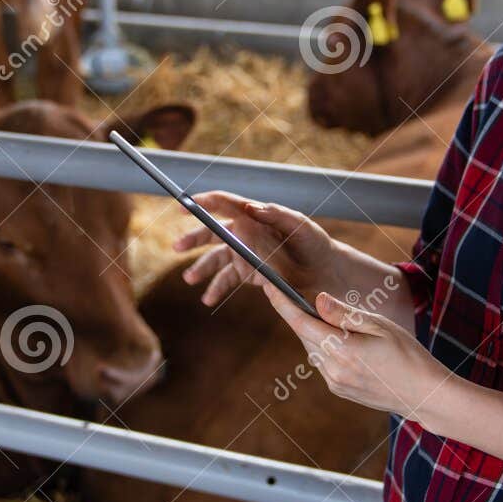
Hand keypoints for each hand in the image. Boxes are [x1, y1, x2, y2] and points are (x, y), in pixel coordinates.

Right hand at [175, 191, 343, 308]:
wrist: (325, 273)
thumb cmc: (314, 243)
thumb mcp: (300, 225)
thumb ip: (276, 214)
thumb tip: (250, 206)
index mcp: (254, 216)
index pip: (225, 204)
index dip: (204, 203)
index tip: (186, 205)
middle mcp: (245, 234)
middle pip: (212, 232)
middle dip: (193, 238)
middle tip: (177, 246)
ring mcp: (244, 255)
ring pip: (215, 259)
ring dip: (200, 268)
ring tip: (189, 278)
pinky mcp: (248, 275)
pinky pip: (226, 280)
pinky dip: (215, 289)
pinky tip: (208, 298)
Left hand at [255, 278, 452, 418]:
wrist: (423, 394)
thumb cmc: (407, 355)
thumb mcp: (380, 325)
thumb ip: (344, 314)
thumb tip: (318, 300)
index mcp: (342, 349)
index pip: (301, 322)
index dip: (282, 303)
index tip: (269, 287)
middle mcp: (333, 369)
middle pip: (305, 335)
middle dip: (305, 316)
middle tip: (314, 300)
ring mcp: (335, 382)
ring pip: (313, 350)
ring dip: (318, 334)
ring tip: (342, 325)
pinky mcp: (339, 390)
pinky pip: (323, 364)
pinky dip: (327, 349)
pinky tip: (348, 345)